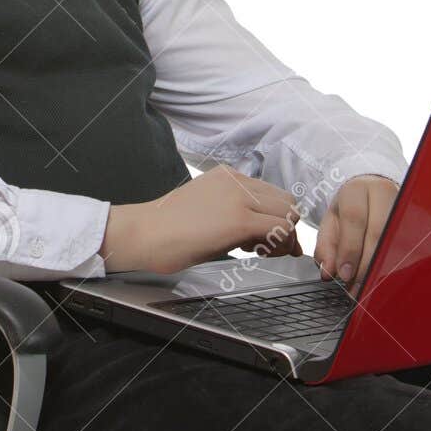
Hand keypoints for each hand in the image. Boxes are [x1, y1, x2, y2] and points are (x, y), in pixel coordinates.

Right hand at [101, 165, 302, 273]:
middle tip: (268, 249)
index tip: (268, 239)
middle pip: (286, 201)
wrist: (142, 233)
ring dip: (283, 237)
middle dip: (285, 228)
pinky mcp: (239, 220)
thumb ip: (233, 212)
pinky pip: (279, 229)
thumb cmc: (165, 229)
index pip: (272, 193)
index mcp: (228, 176)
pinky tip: (258, 253)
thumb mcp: (206, 209)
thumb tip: (260, 234)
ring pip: (288, 214)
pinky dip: (277, 245)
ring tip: (259, 252)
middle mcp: (237, 181)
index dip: (276, 218)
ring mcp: (239, 198)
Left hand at [314, 176, 399, 296]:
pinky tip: (381, 280)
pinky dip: (393, 267)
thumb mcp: (330, 223)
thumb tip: (329, 271)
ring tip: (366, 288)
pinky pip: (407, 248)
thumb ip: (326, 247)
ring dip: (380, 269)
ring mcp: (403, 208)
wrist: (371, 192)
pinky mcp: (415, 222)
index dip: (349, 249)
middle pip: (378, 232)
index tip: (344, 274)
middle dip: (365, 264)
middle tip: (354, 286)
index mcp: (357, 189)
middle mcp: (384, 195)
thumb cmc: (349, 209)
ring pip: (395, 242)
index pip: (354, 218)